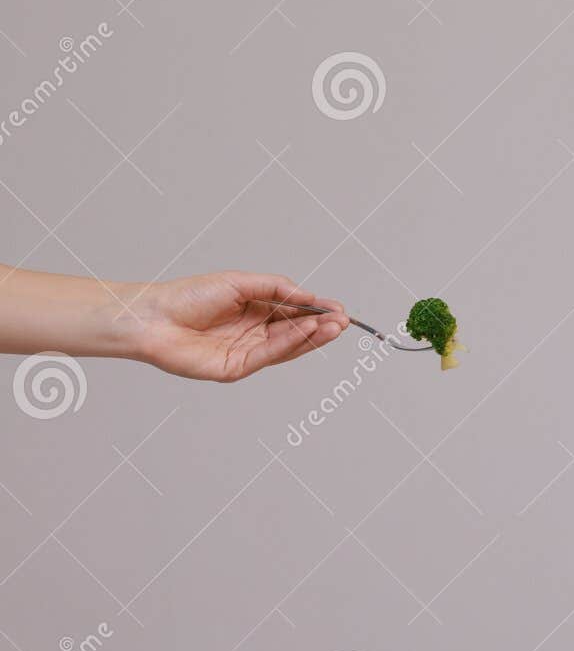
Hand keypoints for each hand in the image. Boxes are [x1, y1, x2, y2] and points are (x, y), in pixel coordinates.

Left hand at [128, 271, 348, 381]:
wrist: (153, 317)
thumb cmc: (188, 296)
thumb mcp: (240, 282)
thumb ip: (276, 289)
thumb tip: (308, 297)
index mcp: (255, 312)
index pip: (294, 314)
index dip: (317, 311)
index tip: (339, 308)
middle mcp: (253, 334)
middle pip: (295, 332)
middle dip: (321, 326)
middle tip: (343, 320)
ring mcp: (246, 352)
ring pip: (286, 346)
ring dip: (312, 337)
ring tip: (334, 326)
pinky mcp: (235, 368)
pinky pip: (268, 355)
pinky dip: (290, 344)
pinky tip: (308, 331)